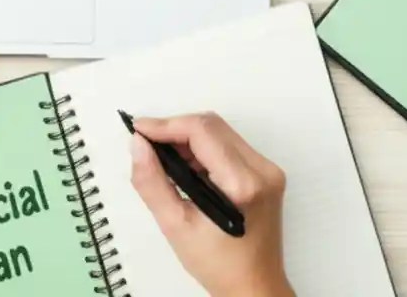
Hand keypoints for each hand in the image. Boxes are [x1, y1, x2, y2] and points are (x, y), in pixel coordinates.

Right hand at [130, 113, 292, 296]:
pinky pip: (229, 146)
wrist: (253, 287)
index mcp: (242, 185)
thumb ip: (152, 181)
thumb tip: (139, 147)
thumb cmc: (221, 266)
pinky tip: (186, 169)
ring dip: (188, 139)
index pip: (201, 131)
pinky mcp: (265, 174)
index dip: (166, 125)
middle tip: (148, 144)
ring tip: (164, 160)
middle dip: (175, 129)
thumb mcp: (175, 225)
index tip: (140, 130)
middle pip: (212, 126)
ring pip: (220, 133)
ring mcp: (267, 171)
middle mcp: (262, 172)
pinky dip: (203, 150)